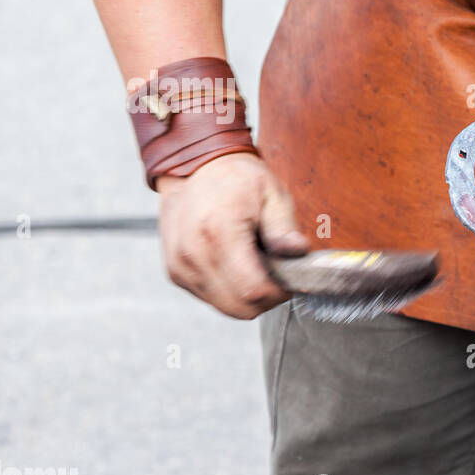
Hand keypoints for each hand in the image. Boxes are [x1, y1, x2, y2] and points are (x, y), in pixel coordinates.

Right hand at [156, 153, 309, 318]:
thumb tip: (299, 252)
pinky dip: (228, 290)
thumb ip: (284, 228)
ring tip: (255, 265)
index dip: (279, 294)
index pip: (253, 290)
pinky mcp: (175, 272)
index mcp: (219, 233)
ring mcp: (180, 266)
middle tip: (277, 276)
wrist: (194, 167)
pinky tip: (235, 265)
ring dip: (246, 296)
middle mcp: (193, 254)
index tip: (290, 282)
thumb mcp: (271, 194)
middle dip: (265, 299)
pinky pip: (210, 298)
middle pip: (240, 307)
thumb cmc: (236, 179)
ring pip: (225, 307)